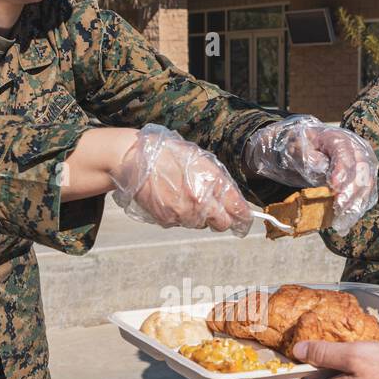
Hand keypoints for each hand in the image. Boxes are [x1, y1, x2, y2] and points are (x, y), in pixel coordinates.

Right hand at [110, 124, 252, 234]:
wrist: (133, 159)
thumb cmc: (167, 154)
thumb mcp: (200, 160)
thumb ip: (219, 182)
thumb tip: (234, 200)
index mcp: (210, 186)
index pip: (237, 211)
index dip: (243, 216)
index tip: (245, 218)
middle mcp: (198, 205)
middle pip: (221, 225)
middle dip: (221, 217)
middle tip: (214, 206)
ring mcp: (181, 215)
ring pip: (200, 224)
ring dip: (198, 214)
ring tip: (184, 193)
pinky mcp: (166, 221)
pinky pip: (181, 222)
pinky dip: (180, 214)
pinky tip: (171, 197)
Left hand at [243, 115, 377, 234]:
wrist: (307, 148)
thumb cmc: (301, 148)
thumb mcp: (297, 148)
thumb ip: (308, 156)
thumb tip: (322, 168)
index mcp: (339, 138)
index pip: (345, 156)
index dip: (342, 172)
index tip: (334, 188)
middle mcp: (357, 149)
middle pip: (362, 171)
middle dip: (351, 193)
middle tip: (338, 209)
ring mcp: (363, 164)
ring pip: (367, 185)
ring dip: (356, 205)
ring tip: (342, 221)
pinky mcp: (364, 178)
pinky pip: (366, 194)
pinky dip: (358, 209)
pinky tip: (346, 222)